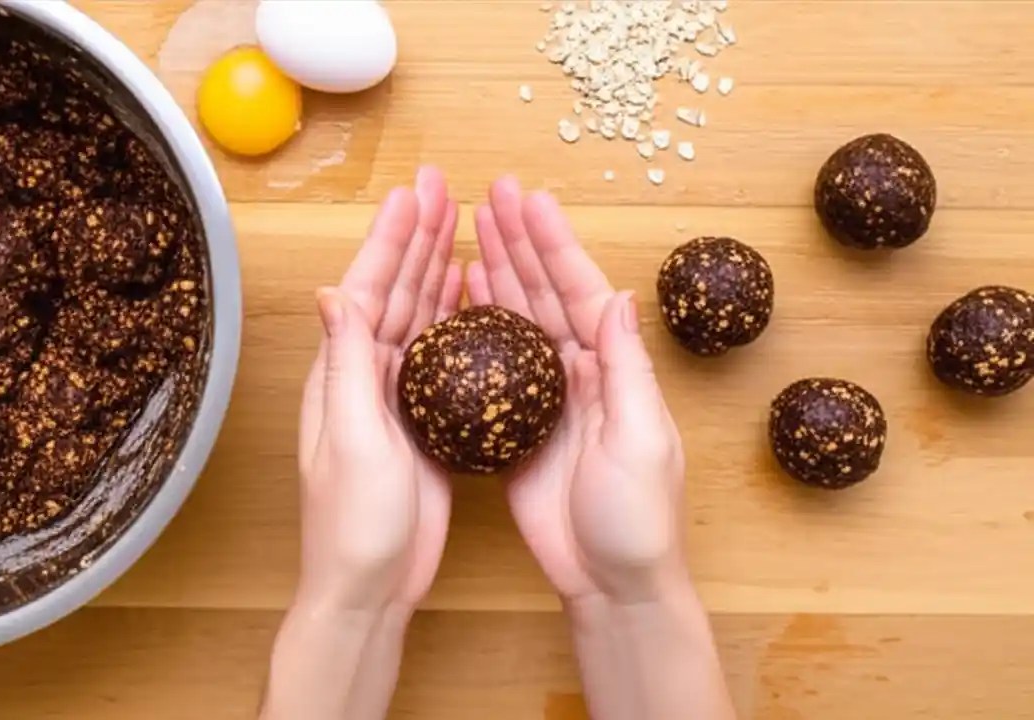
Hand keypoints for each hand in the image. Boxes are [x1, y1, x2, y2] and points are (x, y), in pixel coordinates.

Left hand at [297, 167, 461, 612]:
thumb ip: (346, 364)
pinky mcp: (418, 423)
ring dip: (433, 267)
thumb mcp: (351, 439)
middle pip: (393, 291)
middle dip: (415, 237)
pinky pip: (436, 356)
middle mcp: (363, 376)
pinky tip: (467, 295)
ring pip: (416, 317)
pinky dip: (451, 318)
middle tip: (439, 187)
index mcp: (343, 373)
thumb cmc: (353, 523)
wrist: (368, 585)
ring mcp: (391, 398)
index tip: (414, 194)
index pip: (368, 289)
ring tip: (456, 222)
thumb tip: (333, 291)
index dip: (392, 239)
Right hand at [466, 176, 686, 603]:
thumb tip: (616, 297)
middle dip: (518, 242)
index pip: (577, 291)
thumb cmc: (638, 519)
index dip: (551, 244)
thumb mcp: (640, 440)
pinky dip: (474, 330)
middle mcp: (579, 373)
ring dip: (494, 274)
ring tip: (470, 228)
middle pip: (542, 294)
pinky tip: (455, 300)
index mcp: (612, 369)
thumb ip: (626, 369)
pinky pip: (491, 368)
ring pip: (514, 322)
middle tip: (491, 195)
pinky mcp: (516, 429)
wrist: (610, 582)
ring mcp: (545, 399)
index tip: (527, 200)